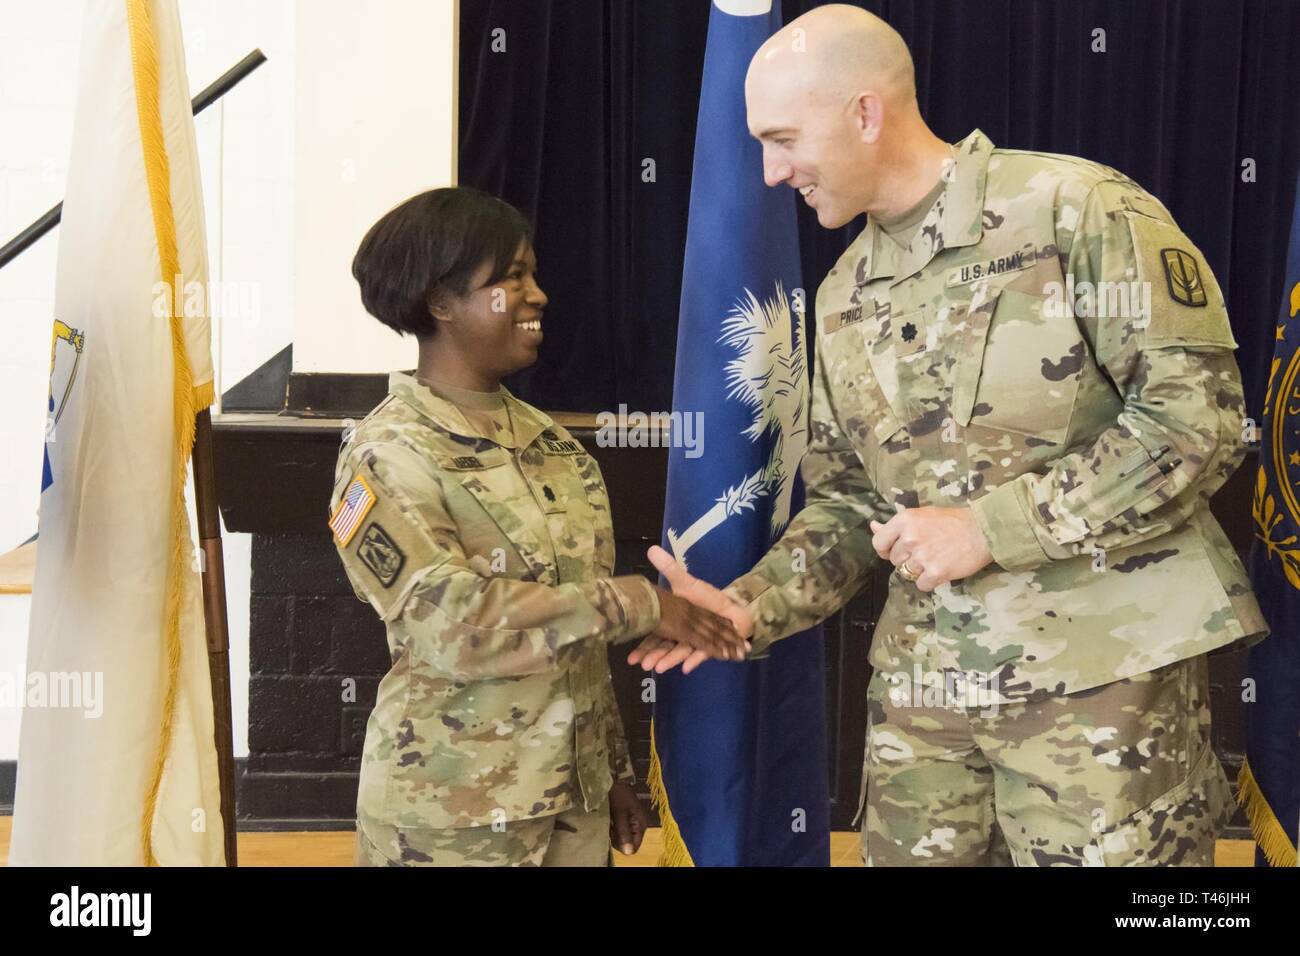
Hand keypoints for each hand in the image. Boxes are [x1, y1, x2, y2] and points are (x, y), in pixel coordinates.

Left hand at [608, 781, 646, 855]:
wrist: (613, 778)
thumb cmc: (618, 795)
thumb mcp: (620, 814)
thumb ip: (624, 832)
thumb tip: (629, 853)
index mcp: (641, 825)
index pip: (633, 847)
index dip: (622, 844)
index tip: (613, 834)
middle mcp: (637, 826)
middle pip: (626, 843)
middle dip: (616, 838)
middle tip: (610, 825)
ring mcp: (631, 823)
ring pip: (621, 837)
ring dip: (613, 833)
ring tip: (608, 821)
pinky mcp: (624, 819)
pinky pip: (618, 830)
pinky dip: (612, 828)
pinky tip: (608, 819)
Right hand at [628, 545, 753, 674]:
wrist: (733, 608)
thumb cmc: (707, 596)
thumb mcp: (684, 581)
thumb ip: (669, 567)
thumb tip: (651, 549)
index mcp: (674, 621)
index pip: (655, 634)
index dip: (643, 644)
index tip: (629, 656)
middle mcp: (683, 634)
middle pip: (666, 646)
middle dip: (653, 655)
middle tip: (640, 665)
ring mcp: (697, 640)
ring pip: (681, 651)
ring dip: (671, 659)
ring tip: (657, 668)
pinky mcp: (711, 644)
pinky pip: (701, 651)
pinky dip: (694, 658)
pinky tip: (686, 667)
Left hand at [869, 505, 992, 590]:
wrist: (983, 531)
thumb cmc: (952, 521)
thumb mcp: (921, 516)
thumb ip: (895, 525)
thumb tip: (873, 527)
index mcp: (904, 521)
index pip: (878, 543)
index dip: (885, 549)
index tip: (895, 550)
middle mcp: (910, 538)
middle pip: (894, 560)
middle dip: (906, 558)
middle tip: (926, 550)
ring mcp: (922, 556)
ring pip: (906, 573)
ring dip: (919, 570)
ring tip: (935, 558)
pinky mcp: (935, 572)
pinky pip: (921, 585)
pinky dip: (929, 581)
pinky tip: (941, 569)